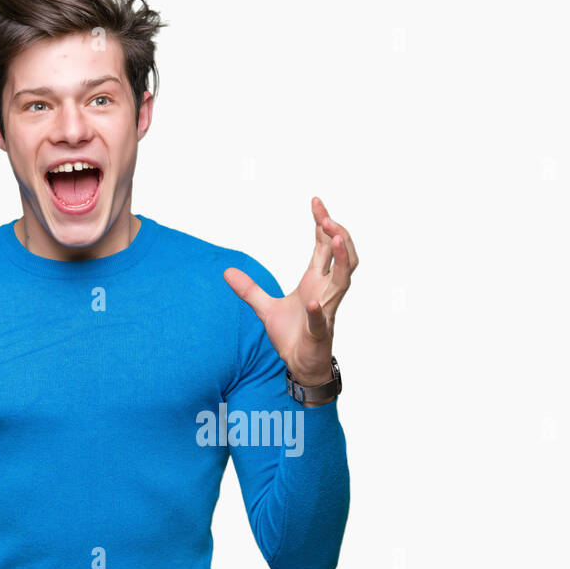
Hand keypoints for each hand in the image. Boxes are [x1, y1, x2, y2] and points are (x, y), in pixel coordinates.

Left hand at [223, 197, 356, 394]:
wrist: (300, 365)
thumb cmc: (292, 335)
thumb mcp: (265, 309)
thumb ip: (249, 289)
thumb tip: (226, 271)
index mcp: (314, 282)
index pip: (324, 246)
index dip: (323, 223)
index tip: (316, 202)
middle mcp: (325, 292)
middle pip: (341, 256)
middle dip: (337, 234)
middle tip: (327, 216)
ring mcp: (326, 311)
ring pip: (342, 281)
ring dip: (341, 260)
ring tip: (334, 238)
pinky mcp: (320, 333)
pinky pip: (321, 320)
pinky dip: (317, 312)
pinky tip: (312, 304)